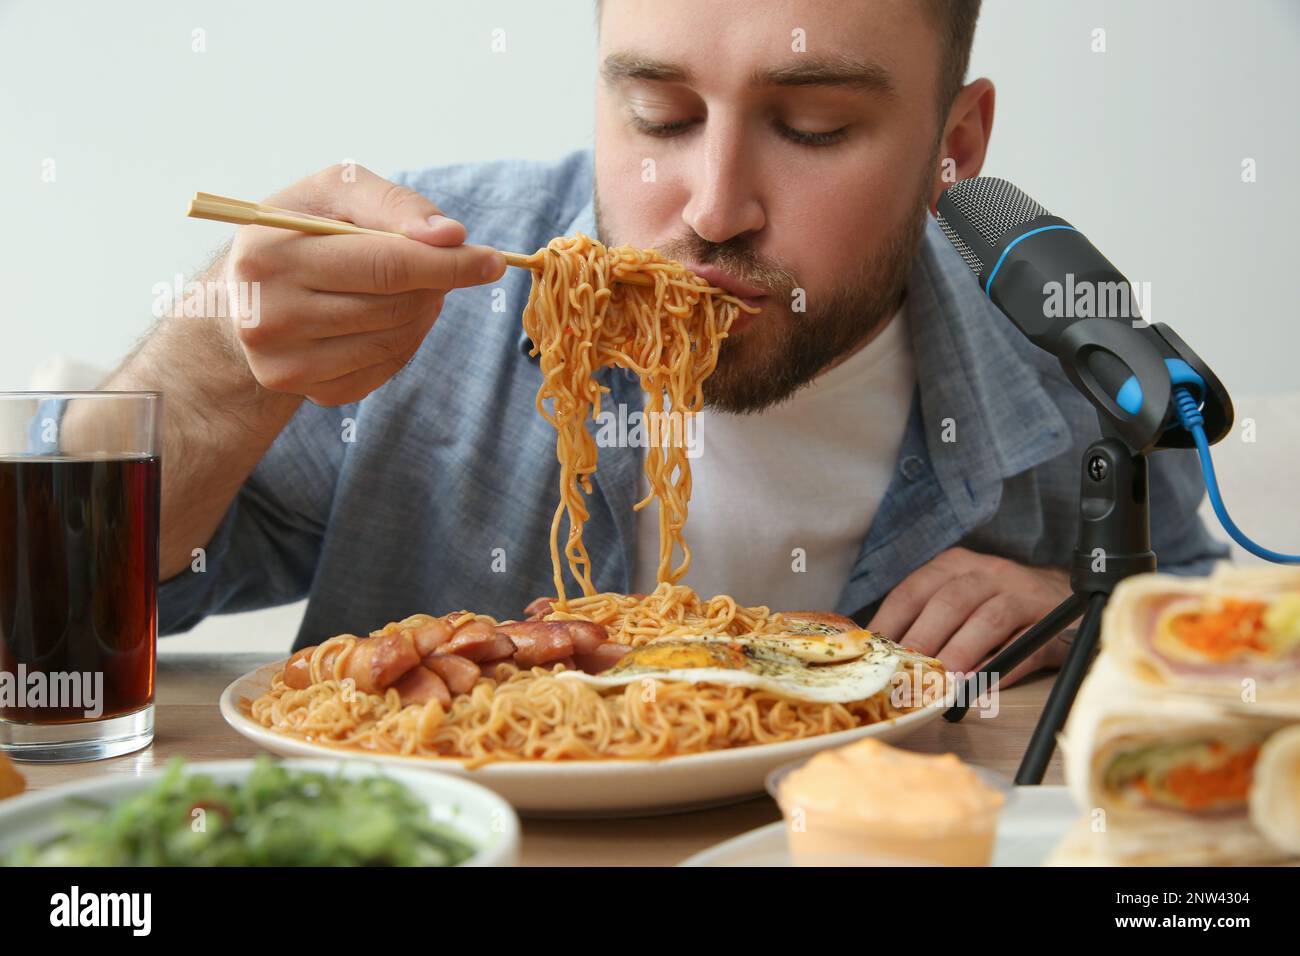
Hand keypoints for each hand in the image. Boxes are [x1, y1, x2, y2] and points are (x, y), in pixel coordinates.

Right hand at [225, 164, 506, 405]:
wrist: (248, 291)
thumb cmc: (301, 228)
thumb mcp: (334, 192)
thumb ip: (393, 204)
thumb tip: (451, 236)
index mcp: (267, 256)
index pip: (385, 265)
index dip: (447, 264)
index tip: (492, 261)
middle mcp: (268, 317)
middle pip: (396, 306)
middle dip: (435, 283)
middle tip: (442, 265)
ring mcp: (287, 365)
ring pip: (396, 340)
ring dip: (423, 311)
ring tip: (413, 286)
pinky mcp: (311, 393)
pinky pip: (387, 368)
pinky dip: (405, 341)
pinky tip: (391, 317)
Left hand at [867, 547, 1074, 686]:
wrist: (1062, 598)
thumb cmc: (994, 605)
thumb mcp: (958, 599)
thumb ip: (925, 618)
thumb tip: (882, 653)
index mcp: (954, 565)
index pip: (914, 590)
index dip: (891, 623)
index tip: (876, 653)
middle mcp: (988, 572)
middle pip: (950, 602)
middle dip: (926, 639)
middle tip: (908, 672)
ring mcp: (1023, 593)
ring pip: (989, 619)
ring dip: (964, 652)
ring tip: (946, 680)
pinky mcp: (1050, 621)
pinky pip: (1025, 645)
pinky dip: (1001, 668)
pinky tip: (982, 685)